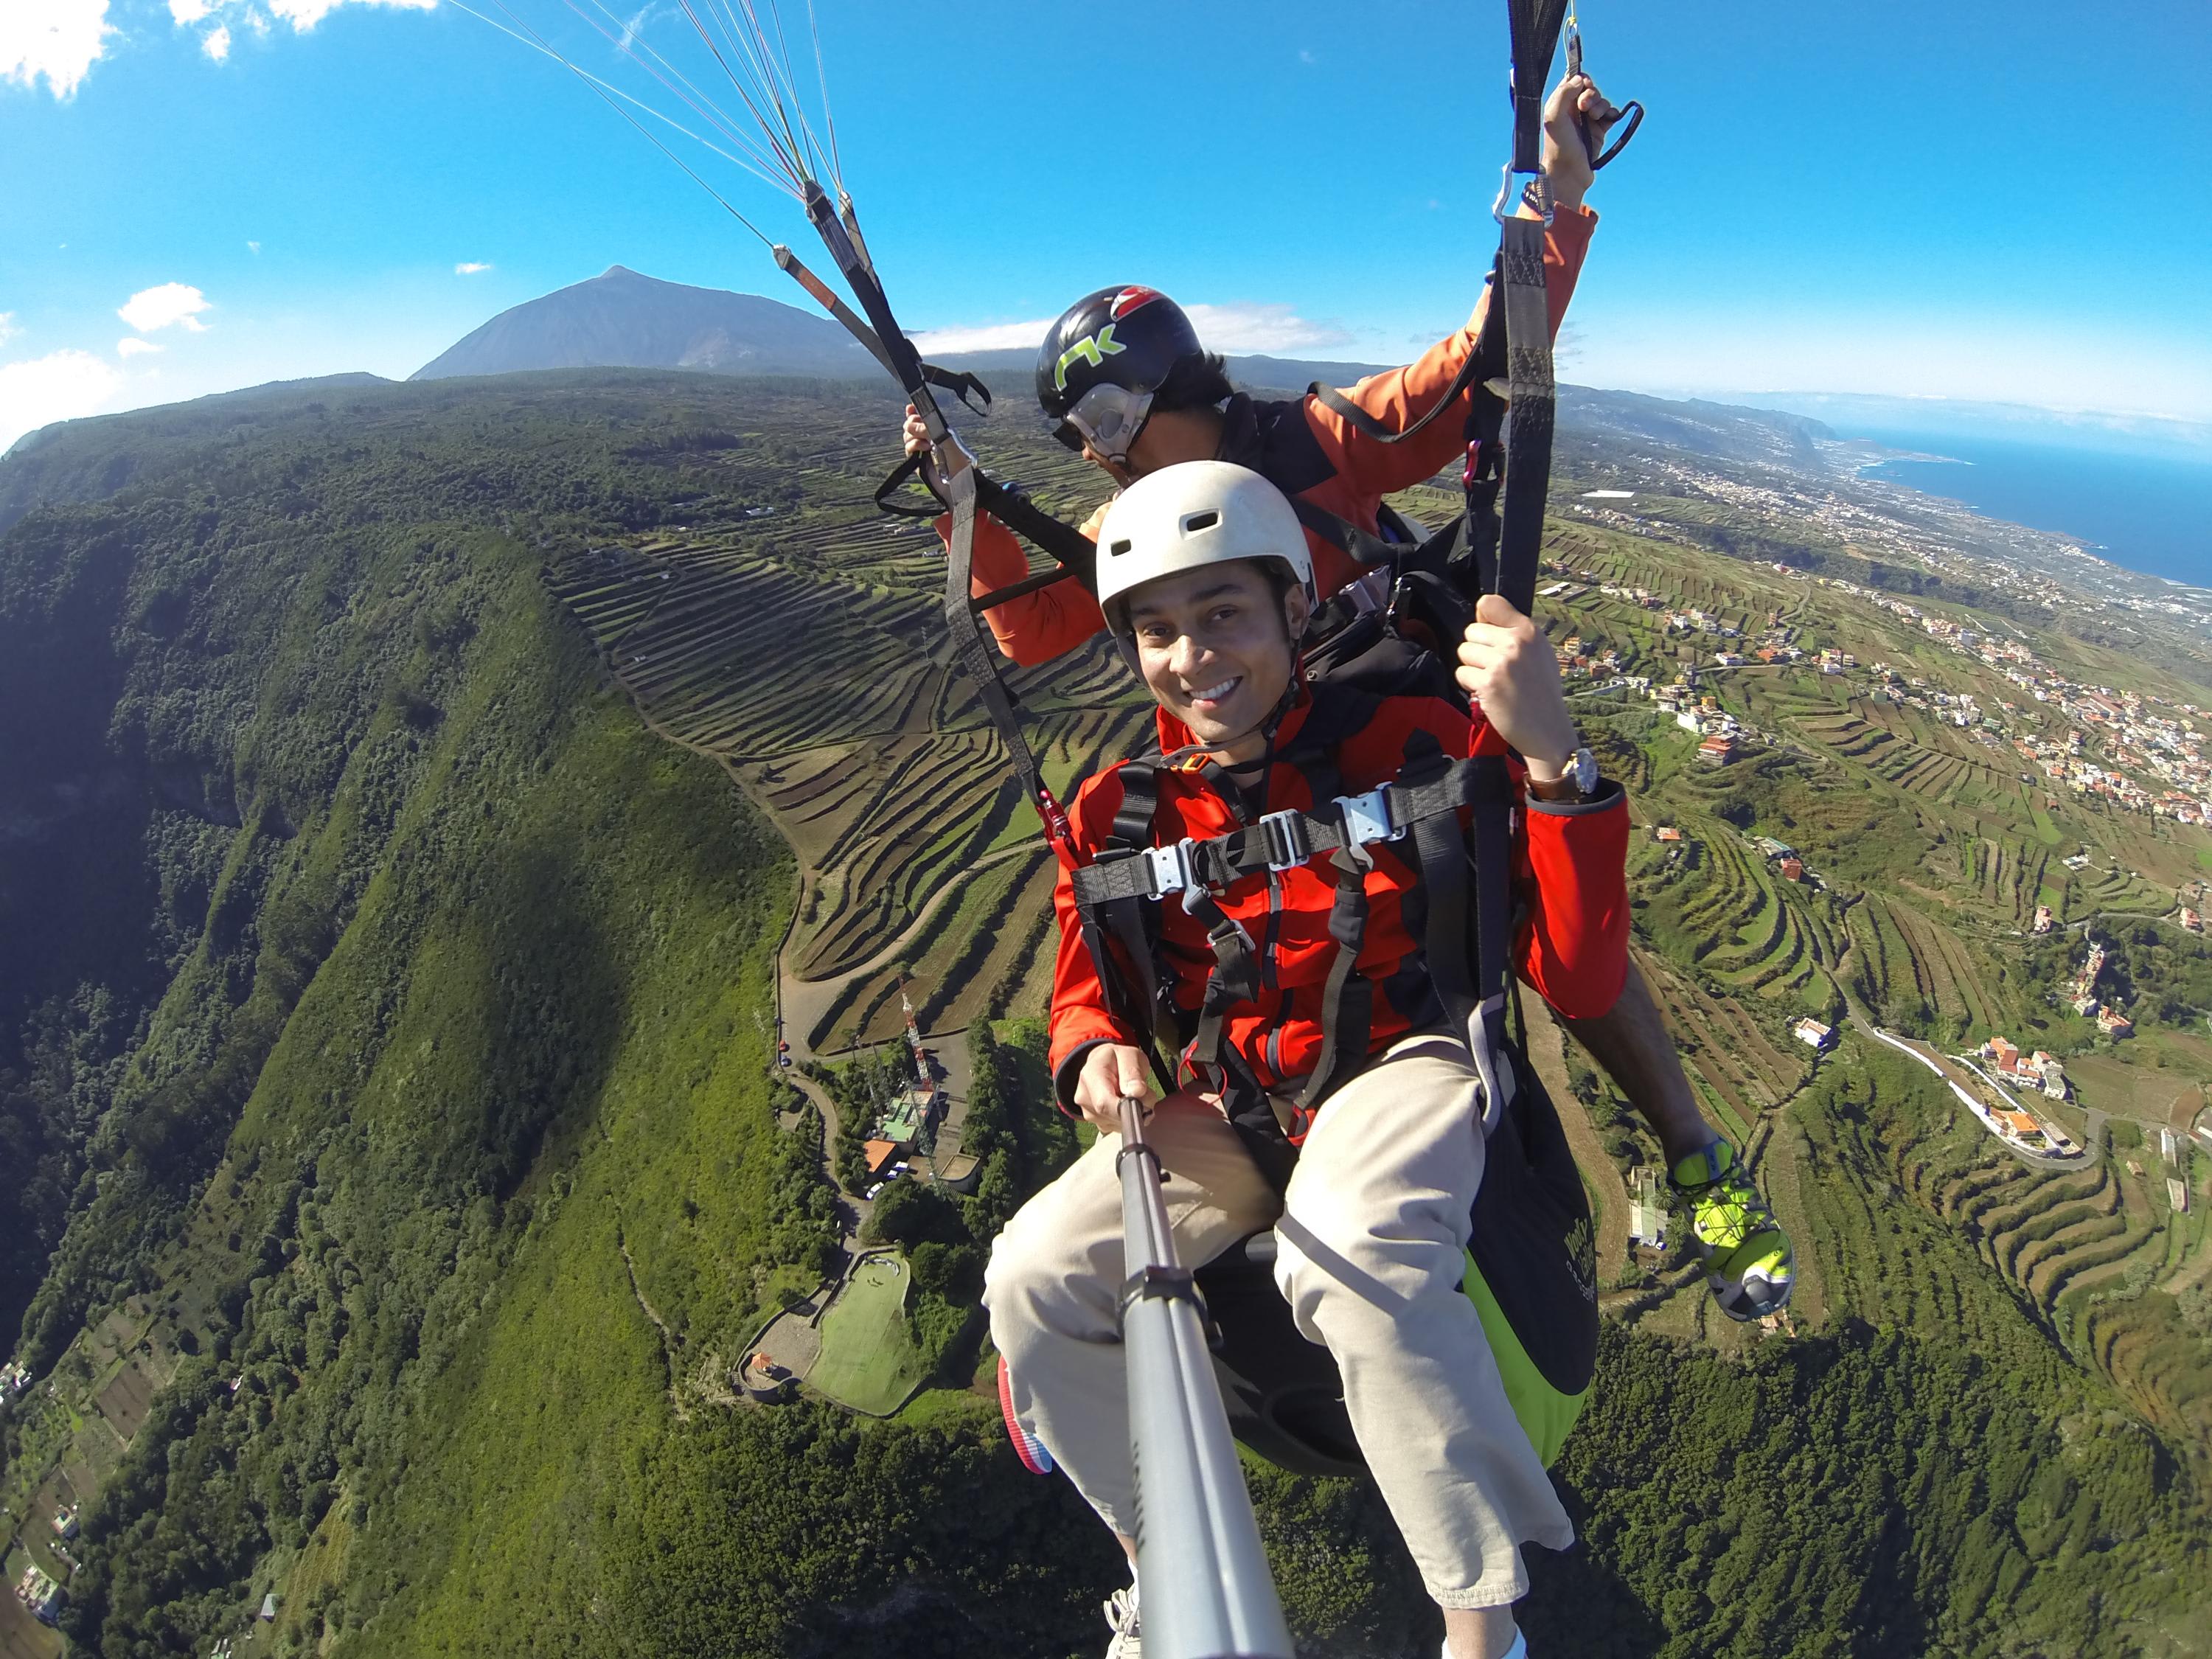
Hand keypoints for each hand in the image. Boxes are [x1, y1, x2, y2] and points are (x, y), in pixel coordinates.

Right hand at [900, 404, 971, 489]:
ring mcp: (921, 448)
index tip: (910, 408)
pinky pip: (908, 448)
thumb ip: (929, 429)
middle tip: (920, 429)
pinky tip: (923, 448)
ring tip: (927, 443)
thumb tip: (910, 424)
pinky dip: (913, 445)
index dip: (914, 411)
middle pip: (910, 424)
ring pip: (907, 435)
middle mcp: (927, 438)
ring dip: (914, 435)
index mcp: (937, 430)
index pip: (921, 416)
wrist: (957, 481)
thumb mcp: (945, 439)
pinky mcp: (916, 460)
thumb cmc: (957, 460)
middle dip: (912, 423)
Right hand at [1073, 1042, 1153, 1130]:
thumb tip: (1137, 1092)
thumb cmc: (1117, 1059)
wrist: (1101, 1064)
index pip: (1104, 1103)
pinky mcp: (1096, 1122)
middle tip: (1146, 1094)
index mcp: (1090, 1076)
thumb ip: (1133, 1072)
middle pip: (1113, 1117)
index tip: (1143, 1101)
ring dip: (1133, 1114)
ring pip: (1117, 1124)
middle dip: (1136, 1109)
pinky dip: (1127, 1119)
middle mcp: (1084, 1097)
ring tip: (1134, 1095)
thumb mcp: (1130, 1055)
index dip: (1126, 1108)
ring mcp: (1088, 1112)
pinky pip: (1117, 1127)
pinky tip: (1127, 1104)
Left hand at [1456, 593, 1577, 773]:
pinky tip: (1488, 694)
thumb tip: (1481, 613)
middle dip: (1476, 650)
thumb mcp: (1539, 653)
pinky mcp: (1488, 683)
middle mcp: (1516, 643)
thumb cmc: (1541, 692)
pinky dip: (1469, 685)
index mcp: (1529, 631)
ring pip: (1463, 652)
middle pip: (1471, 631)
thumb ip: (1515, 633)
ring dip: (1472, 668)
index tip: (1486, 635)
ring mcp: (1501, 663)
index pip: (1489, 603)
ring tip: (1492, 681)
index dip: (1481, 619)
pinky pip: (1461, 674)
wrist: (1548, 730)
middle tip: (1493, 668)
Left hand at [1538, 73, 1620, 210]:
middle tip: (1585, 108)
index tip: (1582, 88)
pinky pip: (1610, 115)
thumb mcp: (1554, 116)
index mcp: (1560, 104)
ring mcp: (1586, 121)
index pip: (1574, 81)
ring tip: (1594, 118)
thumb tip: (1580, 79)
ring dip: (1601, 106)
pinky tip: (1607, 120)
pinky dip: (1611, 114)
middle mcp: (1572, 110)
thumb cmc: (1558, 146)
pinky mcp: (1598, 131)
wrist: (1569, 173)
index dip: (1582, 81)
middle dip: (1592, 95)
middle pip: (1590, 90)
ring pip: (1601, 101)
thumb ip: (1564, 93)